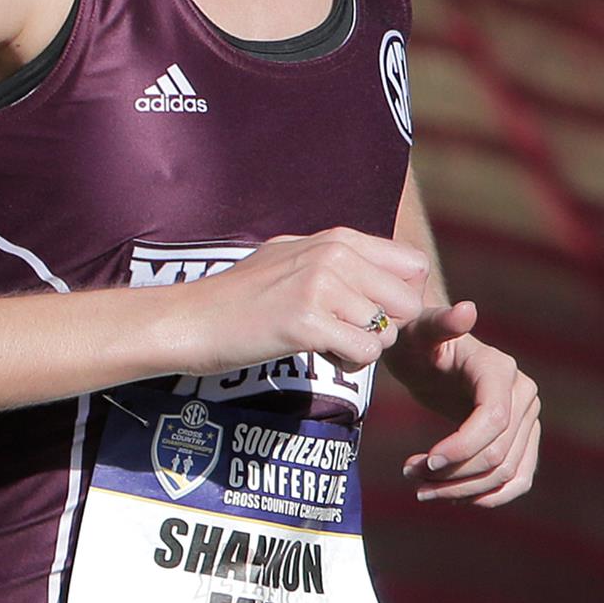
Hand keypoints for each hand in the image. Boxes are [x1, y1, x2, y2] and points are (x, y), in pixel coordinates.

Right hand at [187, 228, 431, 376]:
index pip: (413, 265)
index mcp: (336, 238)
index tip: (369, 312)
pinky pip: (364, 353)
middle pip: (407, 303)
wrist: (190, 319)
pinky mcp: (306, 321)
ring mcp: (320, 286)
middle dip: (386, 328)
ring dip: (361, 349)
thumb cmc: (240, 296)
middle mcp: (333, 255)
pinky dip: (347, 364)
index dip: (400, 298)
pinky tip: (315, 353)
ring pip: (386, 333)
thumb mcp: (293, 258)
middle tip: (346, 333)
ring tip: (322, 342)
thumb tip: (391, 271)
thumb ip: (340, 259)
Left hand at [389, 302, 541, 506]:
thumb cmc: (414, 339)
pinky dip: (489, 496)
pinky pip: (519, 478)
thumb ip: (440, 323)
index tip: (423, 462)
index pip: (493, 420)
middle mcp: (522, 393)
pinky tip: (452, 496)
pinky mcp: (523, 438)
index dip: (461, 448)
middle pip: (498, 452)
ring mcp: (528, 418)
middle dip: (453, 473)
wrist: (426, 351)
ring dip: (464, 489)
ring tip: (422, 488)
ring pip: (506, 471)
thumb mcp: (418, 331)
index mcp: (499, 370)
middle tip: (410, 476)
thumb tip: (468, 310)